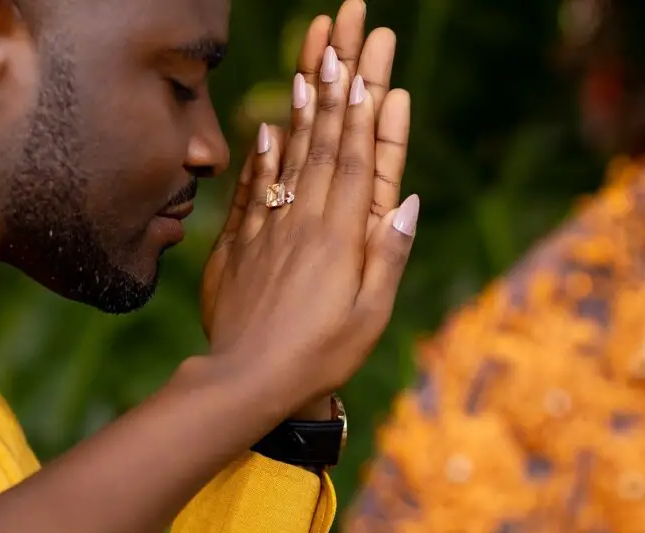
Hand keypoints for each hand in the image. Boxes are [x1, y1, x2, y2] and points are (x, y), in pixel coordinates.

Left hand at [205, 46, 418, 415]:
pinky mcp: (240, 248)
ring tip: (310, 64)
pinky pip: (252, 193)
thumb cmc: (318, 357)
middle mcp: (302, 224)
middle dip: (335, 88)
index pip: (353, 160)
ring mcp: (267, 232)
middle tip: (342, 39)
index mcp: (339, 238)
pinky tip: (268, 128)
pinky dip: (261, 158)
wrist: (245, 382)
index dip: (361, 110)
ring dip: (301, 109)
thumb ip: (386, 256)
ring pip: (287, 160)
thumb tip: (405, 201)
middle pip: (322, 144)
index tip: (365, 65)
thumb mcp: (368, 316)